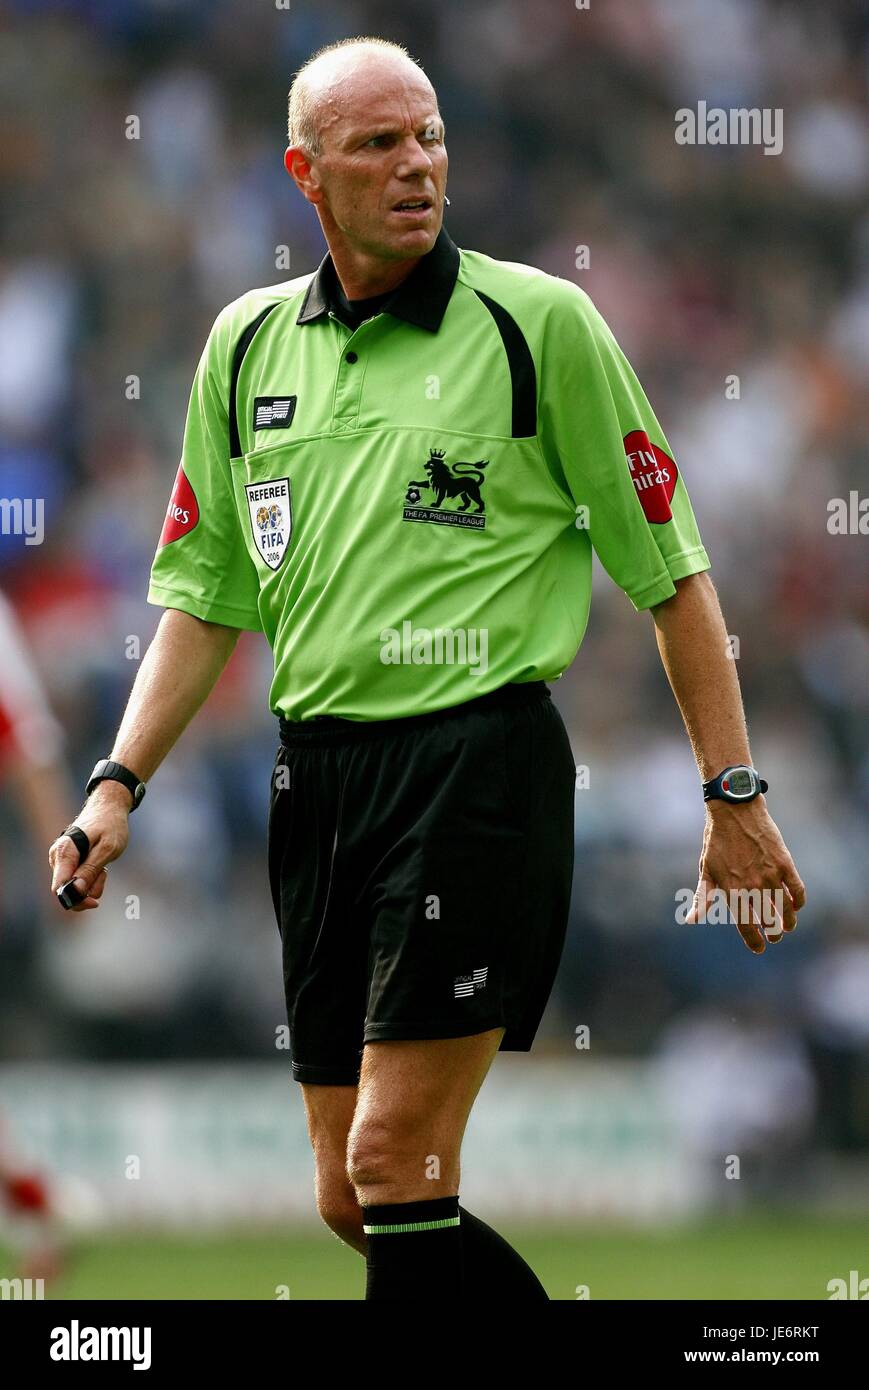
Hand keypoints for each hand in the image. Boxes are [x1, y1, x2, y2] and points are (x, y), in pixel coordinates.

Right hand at [48, 782, 131, 912]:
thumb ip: (91, 870)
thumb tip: (77, 891)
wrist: (109, 808)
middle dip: (88, 889)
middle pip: (66, 891)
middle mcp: (57, 857)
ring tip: (104, 866)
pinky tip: (100, 865)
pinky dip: (92, 878)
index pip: (59, 887)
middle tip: (104, 874)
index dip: (75, 899)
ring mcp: (61, 861)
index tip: (94, 902)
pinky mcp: (69, 863)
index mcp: (64, 852)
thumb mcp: (107, 849)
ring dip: (93, 882)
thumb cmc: (110, 825)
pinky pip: (78, 880)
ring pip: (75, 887)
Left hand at [686, 799, 805, 952]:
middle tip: (775, 936)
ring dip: (789, 922)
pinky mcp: (784, 863)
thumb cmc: (716, 841)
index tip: (760, 948)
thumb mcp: (706, 870)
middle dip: (774, 933)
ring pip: (786, 909)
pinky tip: (796, 906)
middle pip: (769, 921)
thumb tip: (691, 920)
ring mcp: (770, 874)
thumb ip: (703, 898)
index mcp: (731, 890)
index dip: (754, 941)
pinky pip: (797, 890)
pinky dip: (799, 902)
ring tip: (787, 926)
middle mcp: (752, 885)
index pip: (746, 925)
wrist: (734, 810)